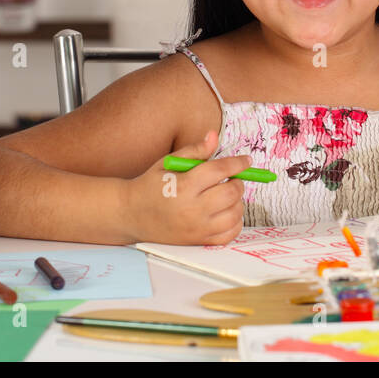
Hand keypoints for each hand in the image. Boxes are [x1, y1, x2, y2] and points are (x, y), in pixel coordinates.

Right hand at [124, 128, 250, 245]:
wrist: (132, 215)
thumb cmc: (151, 186)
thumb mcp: (168, 163)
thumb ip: (194, 150)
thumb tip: (214, 136)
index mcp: (183, 186)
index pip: (220, 171)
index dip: (237, 163)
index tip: (246, 160)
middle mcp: (192, 209)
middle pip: (231, 193)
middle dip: (238, 182)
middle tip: (233, 178)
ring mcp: (197, 228)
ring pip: (234, 214)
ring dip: (238, 201)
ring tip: (227, 194)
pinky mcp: (199, 241)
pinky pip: (230, 233)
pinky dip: (235, 221)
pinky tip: (227, 211)